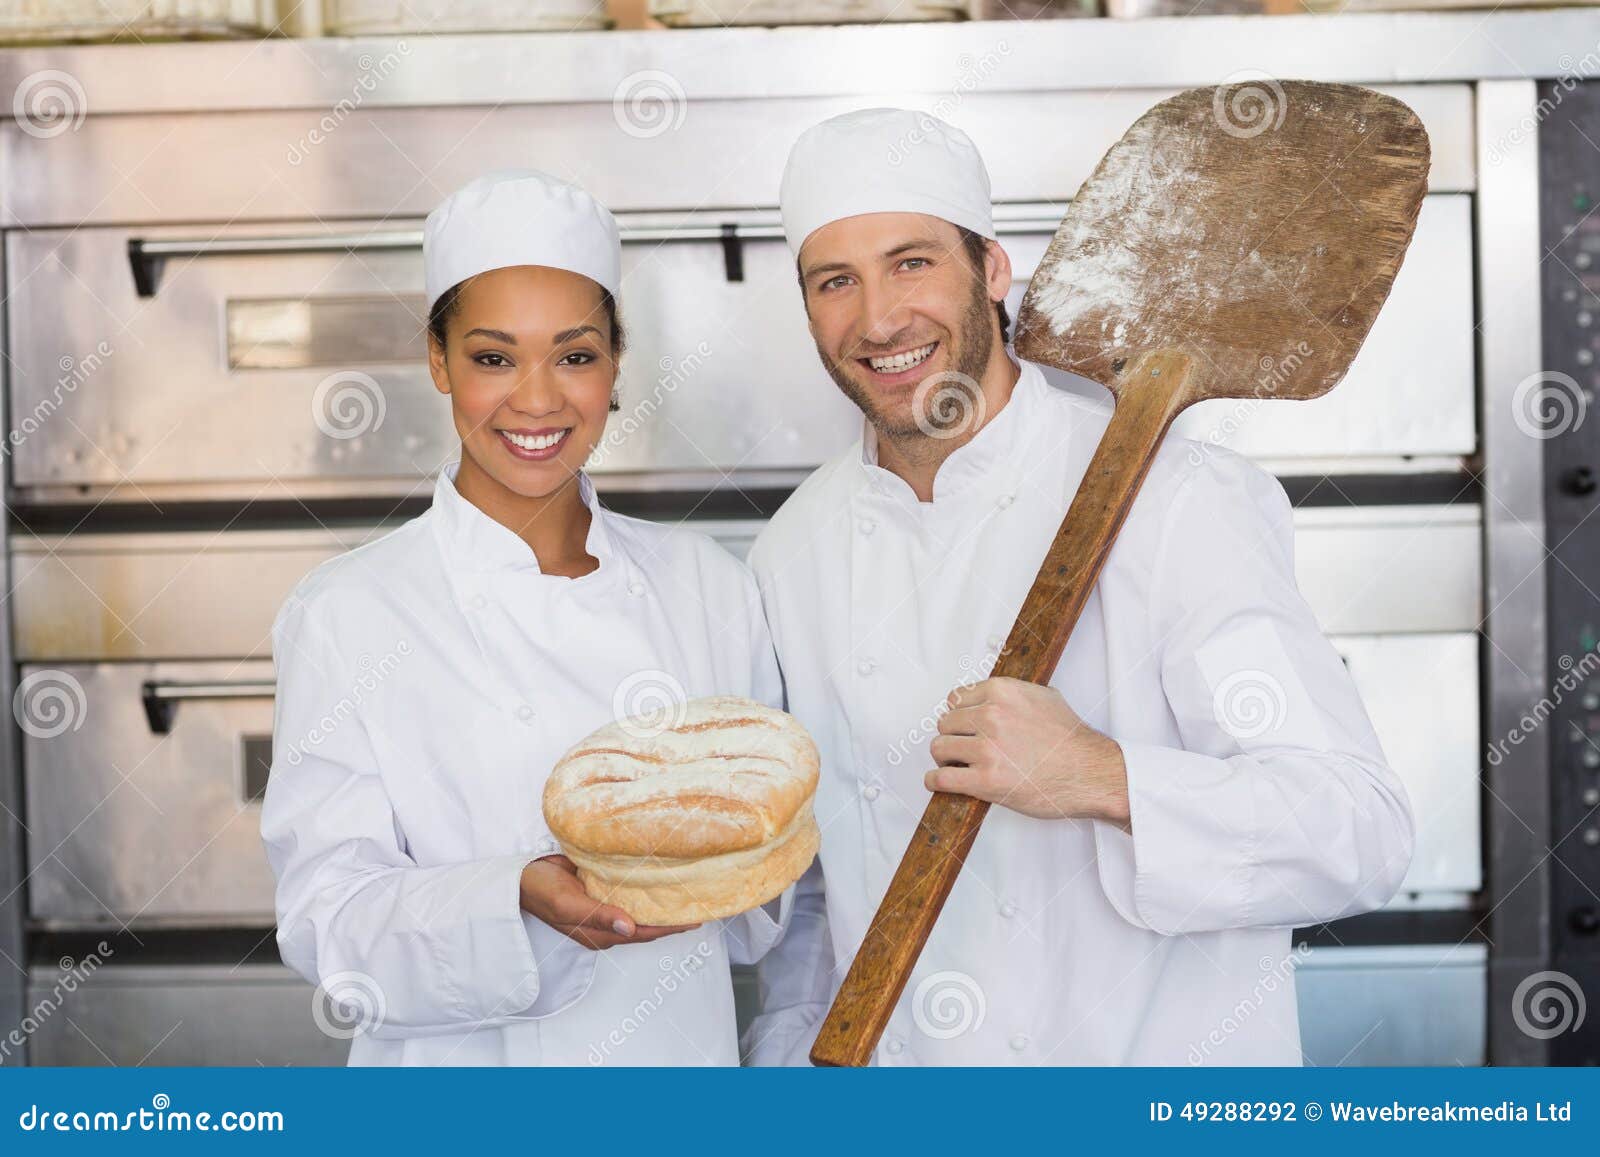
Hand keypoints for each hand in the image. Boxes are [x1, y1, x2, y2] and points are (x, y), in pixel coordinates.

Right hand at [520, 855, 698, 949]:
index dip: (671, 927)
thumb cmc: (539, 890)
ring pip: (640, 908)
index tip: (697, 919)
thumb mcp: (567, 904)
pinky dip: (646, 887)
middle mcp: (605, 923)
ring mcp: (603, 907)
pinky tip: (660, 877)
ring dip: (661, 902)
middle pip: (647, 923)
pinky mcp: (599, 890)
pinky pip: (628, 892)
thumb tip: (630, 929)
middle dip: (672, 916)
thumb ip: (598, 916)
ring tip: (688, 891)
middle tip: (701, 901)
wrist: (518, 875)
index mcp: (599, 933)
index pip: (645, 933)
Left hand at [924, 677, 1130, 829]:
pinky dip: (935, 781)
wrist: (1090, 773)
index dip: (959, 716)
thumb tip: (986, 695)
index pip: (955, 699)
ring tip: (956, 765)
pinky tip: (938, 781)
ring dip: (945, 758)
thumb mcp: (1044, 698)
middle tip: (963, 749)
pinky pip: (941, 777)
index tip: (963, 728)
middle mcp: (991, 716)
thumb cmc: (1071, 741)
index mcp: (1001, 692)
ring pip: (939, 748)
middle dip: (953, 736)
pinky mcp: (985, 780)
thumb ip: (1012, 694)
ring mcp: (987, 748)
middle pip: (944, 723)